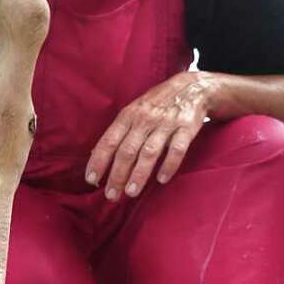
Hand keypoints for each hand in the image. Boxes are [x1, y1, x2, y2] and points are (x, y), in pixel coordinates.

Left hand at [86, 72, 219, 199]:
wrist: (192, 87)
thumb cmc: (157, 104)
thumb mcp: (134, 111)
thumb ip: (119, 132)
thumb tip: (96, 155)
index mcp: (129, 115)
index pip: (109, 141)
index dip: (99, 161)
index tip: (91, 179)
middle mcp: (145, 119)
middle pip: (127, 150)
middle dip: (117, 175)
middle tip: (111, 195)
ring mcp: (166, 123)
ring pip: (149, 152)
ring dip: (139, 174)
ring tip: (130, 193)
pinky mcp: (186, 127)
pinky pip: (177, 149)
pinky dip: (169, 165)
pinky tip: (162, 180)